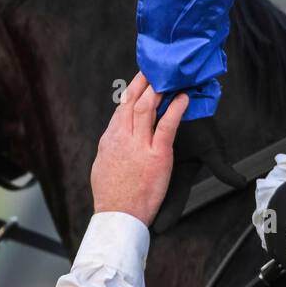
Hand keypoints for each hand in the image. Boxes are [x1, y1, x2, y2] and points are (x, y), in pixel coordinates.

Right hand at [90, 73, 187, 226]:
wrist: (118, 216)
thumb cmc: (111, 196)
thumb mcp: (101, 166)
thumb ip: (110, 147)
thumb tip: (113, 137)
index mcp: (110, 139)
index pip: (121, 108)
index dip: (132, 92)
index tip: (140, 81)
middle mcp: (122, 138)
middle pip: (132, 102)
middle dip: (144, 83)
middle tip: (155, 69)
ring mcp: (139, 145)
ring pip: (147, 108)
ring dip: (158, 90)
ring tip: (168, 78)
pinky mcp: (157, 155)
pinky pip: (167, 126)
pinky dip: (176, 109)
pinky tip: (183, 99)